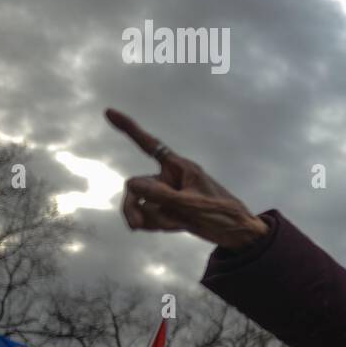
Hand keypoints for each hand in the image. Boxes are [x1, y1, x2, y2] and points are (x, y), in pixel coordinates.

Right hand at [105, 108, 269, 249]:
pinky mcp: (168, 211)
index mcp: (179, 167)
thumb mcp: (193, 205)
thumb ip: (162, 195)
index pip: (150, 145)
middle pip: (135, 187)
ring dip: (150, 219)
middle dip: (133, 206)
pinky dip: (156, 224)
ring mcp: (168, 196)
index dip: (129, 128)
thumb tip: (131, 184)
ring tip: (174, 225)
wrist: (237, 234)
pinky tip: (175, 227)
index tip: (109, 112)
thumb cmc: (222, 213)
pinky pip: (148, 216)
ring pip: (141, 204)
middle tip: (136, 225)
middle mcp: (170, 178)